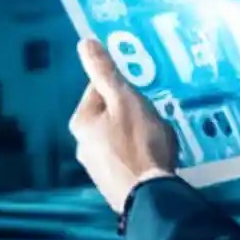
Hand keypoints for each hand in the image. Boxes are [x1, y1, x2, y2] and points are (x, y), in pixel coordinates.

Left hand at [69, 39, 178, 213]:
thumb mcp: (125, 99)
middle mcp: (81, 145)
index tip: (143, 97)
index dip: (124, 89)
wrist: (151, 197)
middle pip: (110, 115)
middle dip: (131, 114)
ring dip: (137, 135)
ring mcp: (96, 168)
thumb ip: (105, 72)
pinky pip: (127, 159)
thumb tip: (84, 42)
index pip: (99, 90)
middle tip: (154, 119)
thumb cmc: (139, 143)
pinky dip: (139, 156)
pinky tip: (155, 160)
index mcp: (81, 122)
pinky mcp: (113, 185)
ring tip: (158, 141)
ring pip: (119, 138)